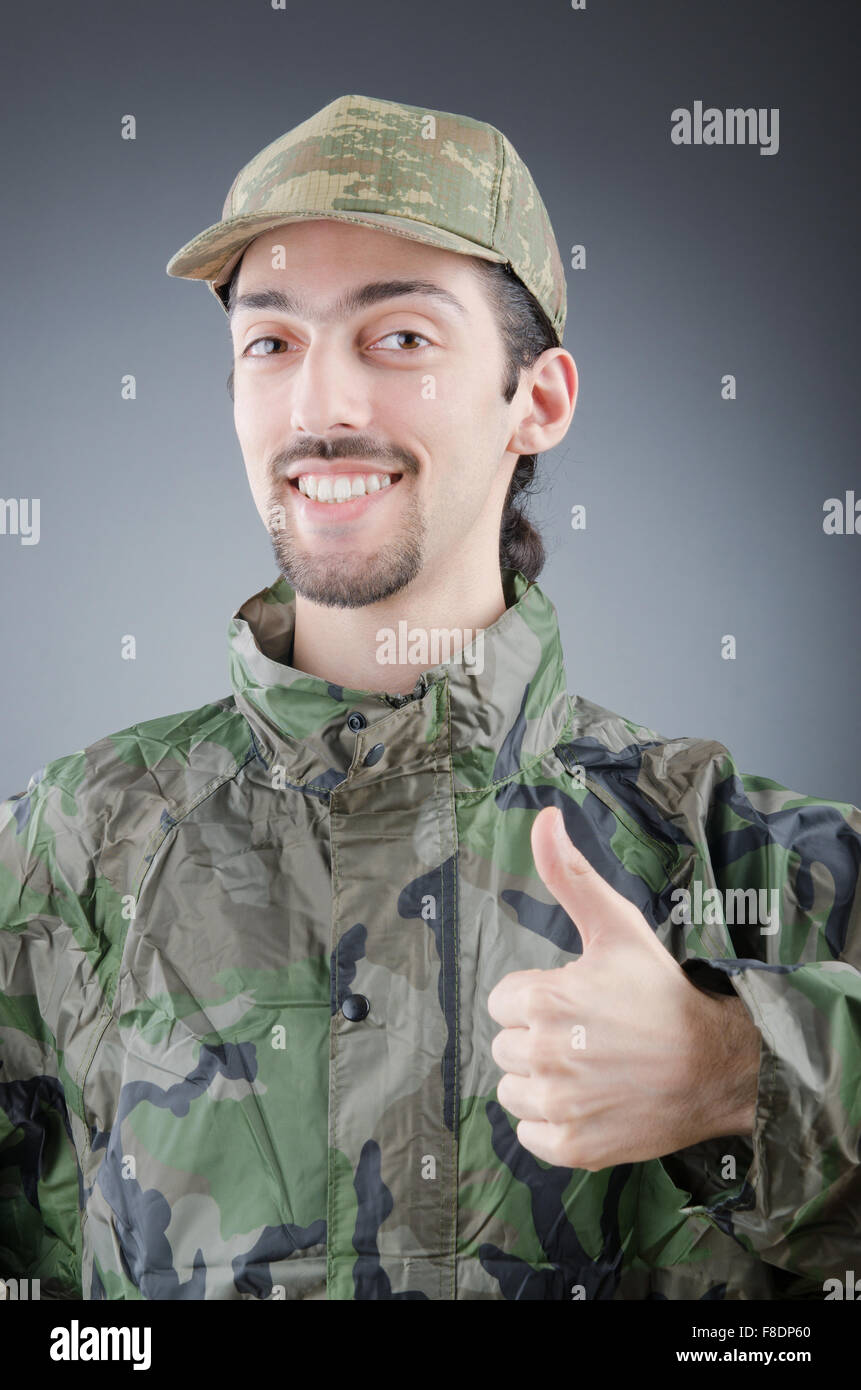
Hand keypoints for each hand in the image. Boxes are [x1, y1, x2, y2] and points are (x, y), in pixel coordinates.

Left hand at [487, 806, 760, 1169]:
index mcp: (540, 999)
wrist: (715, 1064)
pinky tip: (591, 1102)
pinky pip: (531, 1134)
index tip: (578, 1003)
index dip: (538, 999)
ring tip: (590, 1069)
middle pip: (505, 1048)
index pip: (503, 1002)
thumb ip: (569, 873)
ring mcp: (556, 1105)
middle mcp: (540, 1055)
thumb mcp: (614, 925)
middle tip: (589, 1036)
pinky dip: (554, 1124)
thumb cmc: (660, 992)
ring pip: (513, 1092)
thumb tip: (542, 817)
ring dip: (542, 1083)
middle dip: (538, 1039)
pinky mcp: (570, 1146)